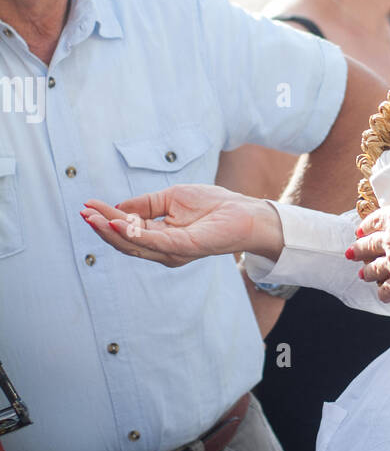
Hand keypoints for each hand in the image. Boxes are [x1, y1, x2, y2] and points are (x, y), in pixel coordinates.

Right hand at [80, 185, 282, 266]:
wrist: (245, 213)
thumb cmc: (213, 205)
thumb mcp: (171, 198)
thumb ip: (145, 205)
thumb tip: (118, 208)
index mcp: (160, 238)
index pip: (126, 231)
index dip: (106, 219)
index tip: (87, 206)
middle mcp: (163, 249)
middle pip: (125, 241)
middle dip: (102, 227)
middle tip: (84, 212)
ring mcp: (172, 251)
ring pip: (133, 244)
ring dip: (109, 231)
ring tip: (92, 217)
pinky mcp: (183, 248)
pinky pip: (152, 242)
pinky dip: (132, 234)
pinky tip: (115, 224)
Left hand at [350, 158, 389, 302]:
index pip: (373, 222)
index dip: (366, 226)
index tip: (361, 230)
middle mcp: (388, 241)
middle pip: (366, 247)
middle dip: (358, 250)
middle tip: (352, 253)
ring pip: (372, 270)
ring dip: (366, 272)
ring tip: (363, 274)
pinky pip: (385, 292)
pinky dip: (383, 293)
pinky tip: (385, 293)